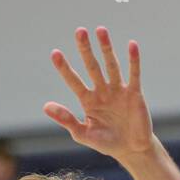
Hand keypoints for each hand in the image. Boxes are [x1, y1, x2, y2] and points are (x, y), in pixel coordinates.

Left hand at [44, 27, 154, 162]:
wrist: (131, 150)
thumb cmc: (106, 143)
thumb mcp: (83, 134)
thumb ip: (66, 119)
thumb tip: (45, 106)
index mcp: (88, 100)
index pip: (73, 81)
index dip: (64, 68)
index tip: (55, 53)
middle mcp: (102, 91)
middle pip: (92, 66)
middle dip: (86, 49)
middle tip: (79, 31)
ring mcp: (118, 91)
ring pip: (111, 65)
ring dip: (106, 48)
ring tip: (100, 30)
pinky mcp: (134, 93)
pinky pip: (133, 74)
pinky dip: (133, 60)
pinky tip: (132, 45)